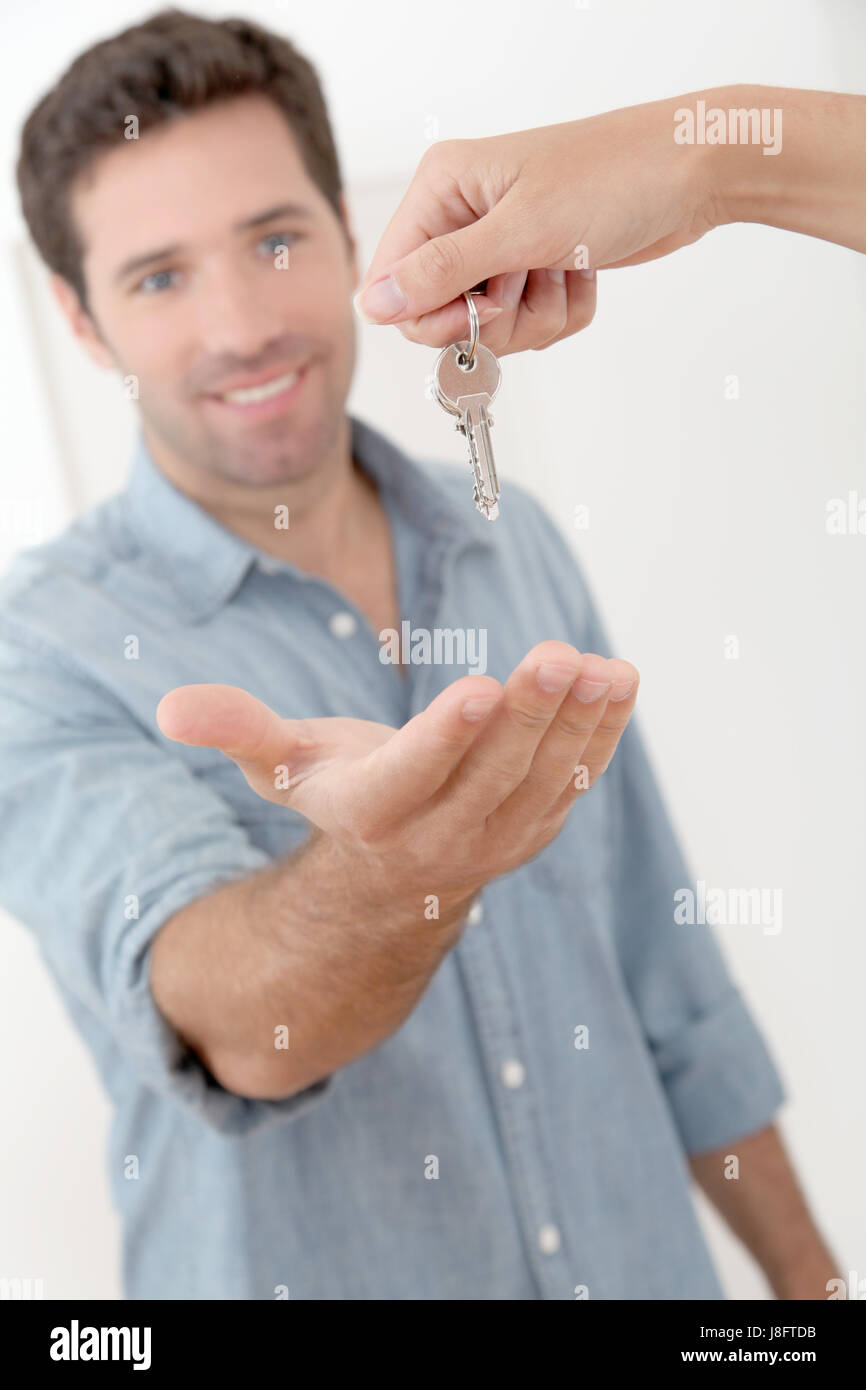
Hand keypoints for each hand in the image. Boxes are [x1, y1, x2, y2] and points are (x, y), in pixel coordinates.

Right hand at [156, 641, 637, 900]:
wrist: (390, 874)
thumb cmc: (335, 794)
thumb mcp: (279, 765)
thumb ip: (235, 729)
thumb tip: (169, 708)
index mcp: (370, 815)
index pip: (408, 780)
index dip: (441, 739)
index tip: (475, 688)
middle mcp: (436, 838)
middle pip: (488, 777)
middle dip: (526, 716)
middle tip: (556, 657)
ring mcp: (494, 841)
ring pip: (544, 784)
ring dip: (578, 726)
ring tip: (604, 668)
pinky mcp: (535, 830)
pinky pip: (575, 785)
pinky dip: (601, 738)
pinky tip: (619, 684)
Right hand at [355, 84, 865, 356]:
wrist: (691, 174)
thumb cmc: (612, 179)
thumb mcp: (520, 231)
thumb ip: (442, 272)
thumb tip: (375, 304)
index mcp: (442, 189)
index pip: (393, 282)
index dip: (432, 316)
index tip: (481, 313)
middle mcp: (462, 215)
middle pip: (442, 314)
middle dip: (495, 319)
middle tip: (528, 285)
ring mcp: (501, 243)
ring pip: (489, 326)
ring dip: (535, 316)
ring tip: (564, 271)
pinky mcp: (535, 266)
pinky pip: (528, 322)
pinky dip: (560, 310)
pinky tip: (581, 272)